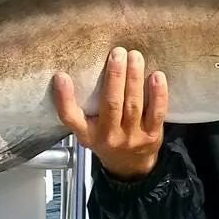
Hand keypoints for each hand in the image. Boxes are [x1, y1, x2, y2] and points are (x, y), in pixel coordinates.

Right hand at [53, 47, 167, 180]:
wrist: (130, 166)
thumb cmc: (106, 138)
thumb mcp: (88, 129)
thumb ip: (82, 106)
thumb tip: (78, 69)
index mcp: (88, 134)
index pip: (70, 117)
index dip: (64, 98)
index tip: (61, 76)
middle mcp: (108, 137)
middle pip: (111, 105)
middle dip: (115, 77)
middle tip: (117, 52)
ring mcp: (131, 138)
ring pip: (133, 105)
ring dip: (134, 79)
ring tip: (135, 57)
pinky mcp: (152, 137)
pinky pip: (156, 113)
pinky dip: (157, 94)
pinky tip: (157, 76)